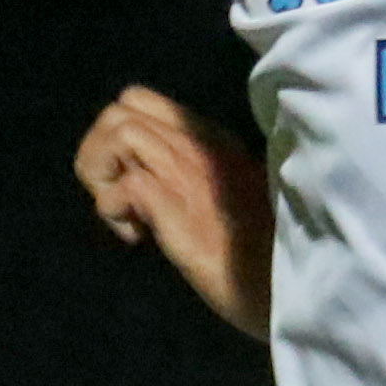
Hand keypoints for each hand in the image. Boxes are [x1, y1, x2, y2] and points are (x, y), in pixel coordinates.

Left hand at [75, 85, 271, 337]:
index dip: (118, 137)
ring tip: (124, 215)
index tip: (131, 181)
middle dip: (99, 151)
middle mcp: (198, 143)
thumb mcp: (232, 194)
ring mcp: (188, 170)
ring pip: (118, 130)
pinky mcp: (178, 205)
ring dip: (102, 174)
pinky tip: (137, 236)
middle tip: (116, 197)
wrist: (286, 285)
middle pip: (119, 108)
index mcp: (212, 139)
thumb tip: (150, 178)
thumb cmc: (266, 250)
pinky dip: (114, 210)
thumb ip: (200, 175)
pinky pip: (126, 184)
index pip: (141, 100)